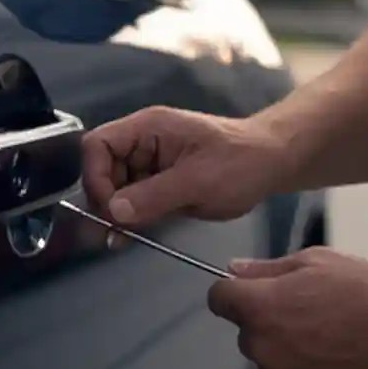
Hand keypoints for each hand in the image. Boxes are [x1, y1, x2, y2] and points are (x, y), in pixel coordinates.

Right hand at [82, 107, 284, 226]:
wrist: (272, 164)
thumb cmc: (240, 162)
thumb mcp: (198, 180)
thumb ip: (154, 195)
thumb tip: (113, 211)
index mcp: (148, 128)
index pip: (98, 145)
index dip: (95, 176)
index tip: (109, 208)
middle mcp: (144, 143)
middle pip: (102, 168)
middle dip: (103, 200)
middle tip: (109, 233)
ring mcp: (152, 164)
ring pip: (116, 188)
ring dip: (115, 213)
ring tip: (117, 240)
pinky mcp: (162, 184)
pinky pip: (135, 201)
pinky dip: (129, 218)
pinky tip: (127, 238)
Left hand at [207, 247, 367, 368]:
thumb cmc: (359, 290)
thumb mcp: (314, 261)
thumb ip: (267, 268)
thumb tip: (234, 268)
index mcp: (259, 306)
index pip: (219, 297)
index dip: (235, 290)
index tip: (256, 289)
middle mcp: (259, 343)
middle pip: (244, 327)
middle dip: (263, 316)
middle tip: (304, 305)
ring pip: (264, 352)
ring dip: (280, 342)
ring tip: (322, 331)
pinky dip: (297, 364)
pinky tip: (328, 352)